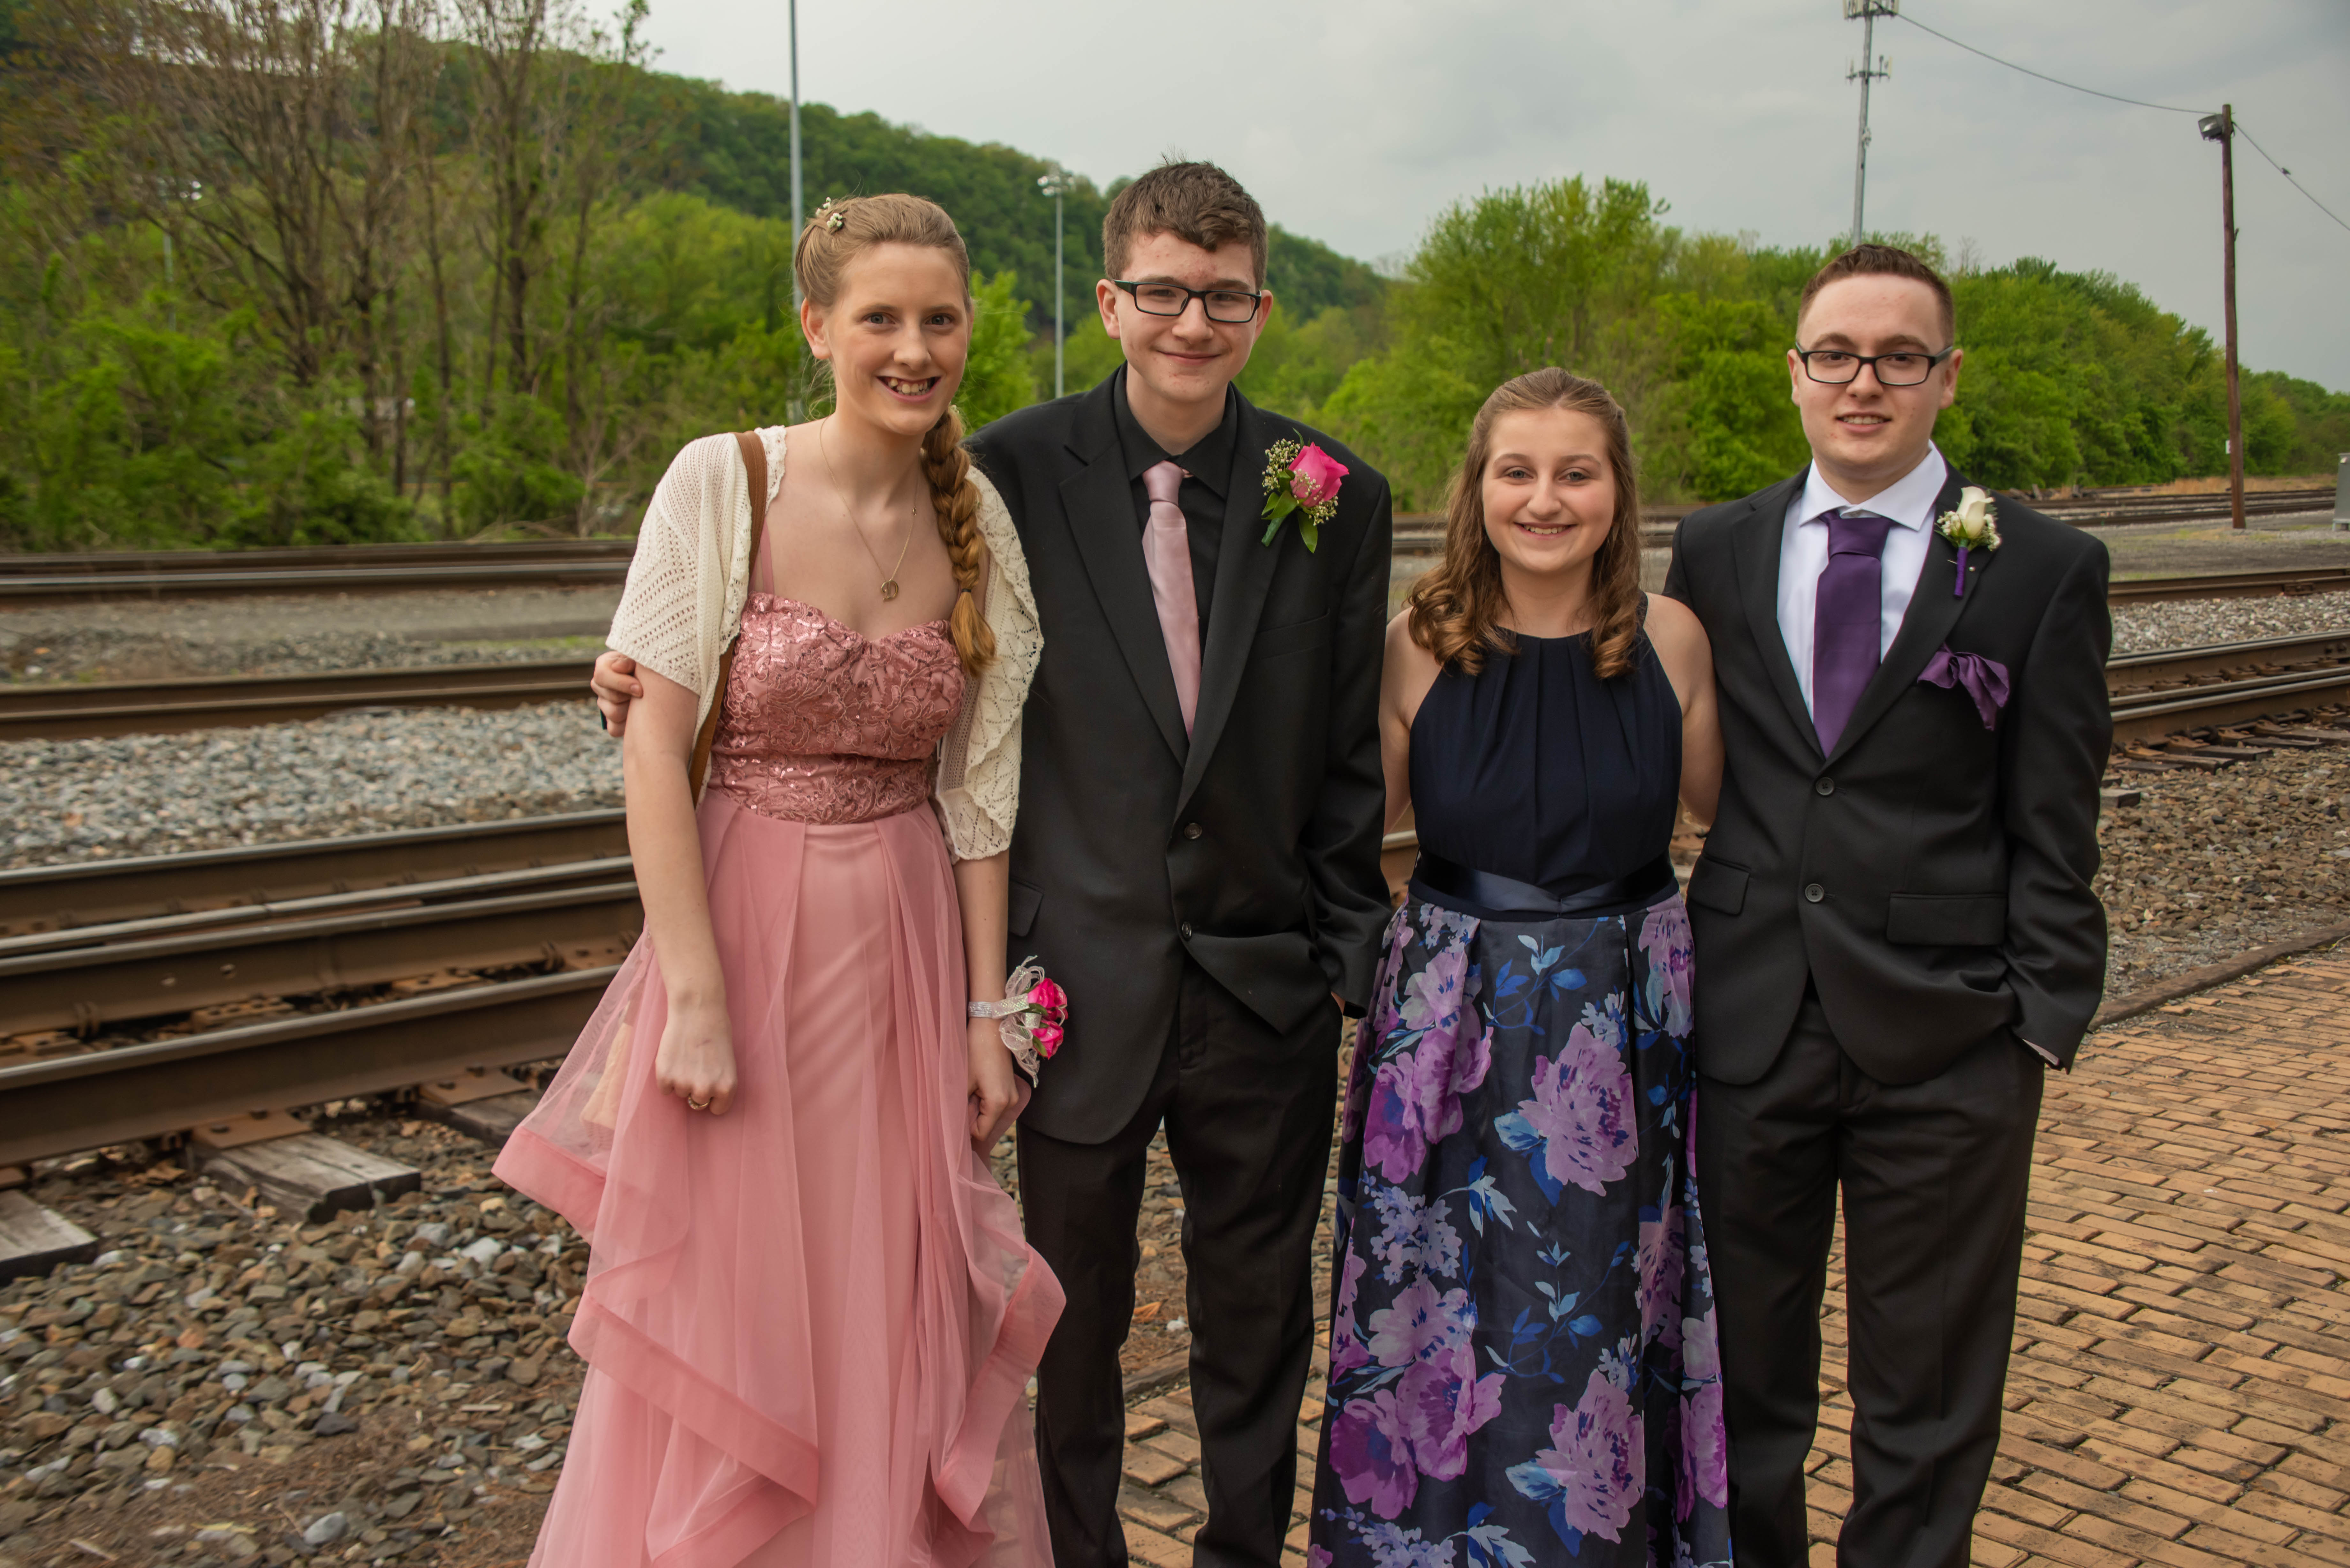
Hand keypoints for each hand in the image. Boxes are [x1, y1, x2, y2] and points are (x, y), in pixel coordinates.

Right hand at [592, 651, 644, 737]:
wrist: (659, 683)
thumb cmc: (651, 668)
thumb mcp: (641, 660)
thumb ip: (630, 661)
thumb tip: (618, 666)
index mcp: (604, 667)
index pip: (602, 676)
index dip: (621, 683)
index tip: (640, 689)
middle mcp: (600, 685)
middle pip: (610, 697)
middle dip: (631, 697)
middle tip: (645, 694)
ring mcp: (604, 704)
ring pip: (613, 714)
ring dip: (633, 711)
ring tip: (644, 703)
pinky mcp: (611, 721)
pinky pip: (614, 729)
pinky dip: (629, 725)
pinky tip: (640, 716)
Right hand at [655, 997, 736, 1115]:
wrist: (696, 1011)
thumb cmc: (716, 1032)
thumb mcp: (727, 1062)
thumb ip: (718, 1082)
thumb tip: (705, 1098)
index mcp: (726, 1087)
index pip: (718, 1109)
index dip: (712, 1097)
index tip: (709, 1085)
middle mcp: (706, 1090)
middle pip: (697, 1102)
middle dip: (695, 1087)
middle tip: (696, 1065)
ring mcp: (684, 1084)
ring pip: (680, 1092)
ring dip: (680, 1079)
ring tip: (685, 1056)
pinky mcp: (664, 1077)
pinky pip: (664, 1088)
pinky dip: (666, 1076)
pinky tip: (673, 1057)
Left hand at [967, 1018, 1022, 1155]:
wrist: (991, 1026)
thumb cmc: (975, 1051)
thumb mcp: (962, 1082)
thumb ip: (959, 1108)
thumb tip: (954, 1125)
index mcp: (999, 1103)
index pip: (981, 1133)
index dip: (965, 1130)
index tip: (952, 1119)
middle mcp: (1011, 1102)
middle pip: (987, 1125)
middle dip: (971, 1117)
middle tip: (958, 1100)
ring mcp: (1013, 1095)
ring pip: (990, 1115)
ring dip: (976, 1108)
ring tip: (968, 1090)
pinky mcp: (1011, 1088)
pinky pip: (995, 1104)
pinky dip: (983, 1101)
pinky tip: (976, 1086)